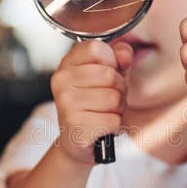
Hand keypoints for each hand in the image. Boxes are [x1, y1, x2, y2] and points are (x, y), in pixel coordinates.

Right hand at [51, 40, 131, 164]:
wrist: (77, 140)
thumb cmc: (95, 105)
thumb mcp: (109, 76)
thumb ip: (119, 59)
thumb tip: (125, 53)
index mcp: (67, 64)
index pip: (97, 47)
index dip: (112, 60)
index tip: (108, 72)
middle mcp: (61, 81)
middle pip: (109, 75)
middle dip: (119, 89)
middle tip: (108, 100)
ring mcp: (66, 103)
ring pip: (113, 98)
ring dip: (118, 109)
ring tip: (104, 112)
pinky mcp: (75, 125)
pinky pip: (112, 119)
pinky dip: (114, 125)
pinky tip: (101, 126)